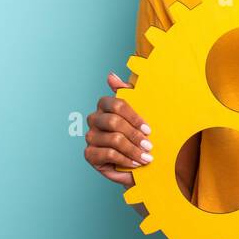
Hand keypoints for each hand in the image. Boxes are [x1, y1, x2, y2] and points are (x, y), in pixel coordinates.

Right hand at [83, 71, 152, 185]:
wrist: (138, 162)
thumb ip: (128, 91)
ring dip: (133, 150)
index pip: (116, 104)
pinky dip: (125, 159)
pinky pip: (108, 154)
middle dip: (135, 135)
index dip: (134, 117)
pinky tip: (135, 163)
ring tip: (146, 157)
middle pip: (114, 122)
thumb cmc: (140, 134)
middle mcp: (94, 119)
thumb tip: (110, 75)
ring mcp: (90, 137)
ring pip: (113, 139)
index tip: (149, 129)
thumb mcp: (140, 111)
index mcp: (105, 105)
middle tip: (149, 145)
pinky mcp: (89, 154)